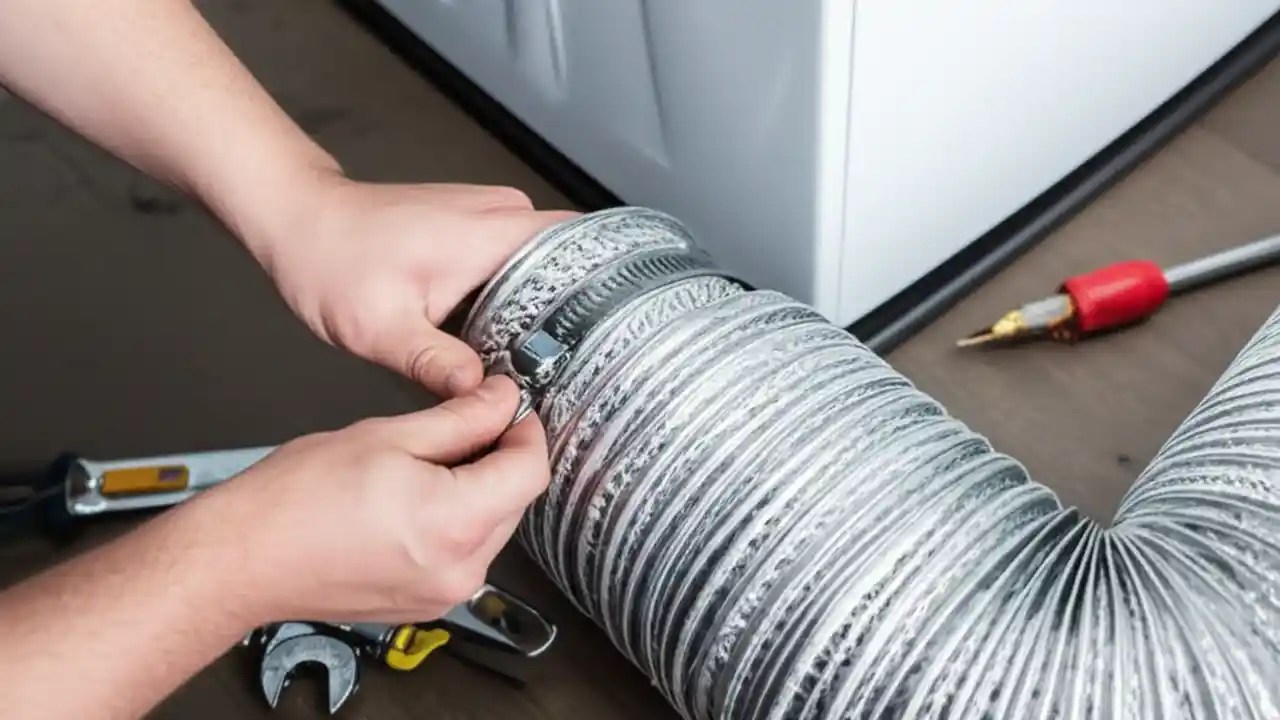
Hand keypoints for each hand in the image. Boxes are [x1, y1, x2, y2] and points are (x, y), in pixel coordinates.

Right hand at [190, 374, 548, 623]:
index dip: (526, 430)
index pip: (530, 471)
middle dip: (499, 458)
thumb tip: (502, 401)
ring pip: (492, 526)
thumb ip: (461, 418)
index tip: (511, 408)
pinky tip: (412, 501)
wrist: (245, 558)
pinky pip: (464, 553)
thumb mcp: (389, 435)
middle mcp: (460, 569)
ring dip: (477, 491)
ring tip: (421, 467)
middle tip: (460, 426)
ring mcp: (444, 594)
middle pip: (515, 500)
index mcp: (455, 524)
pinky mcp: (427, 604)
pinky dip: (454, 522)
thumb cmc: (296, 501)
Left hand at [246, 174, 576, 396]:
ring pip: (548, 265)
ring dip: (549, 309)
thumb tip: (484, 396)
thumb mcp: (380, 328)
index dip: (606, 291)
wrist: (297, 219)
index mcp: (493, 232)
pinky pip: (521, 263)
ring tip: (551, 363)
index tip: (611, 339)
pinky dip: (521, 299)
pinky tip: (512, 341)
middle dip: (577, 314)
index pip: (583, 247)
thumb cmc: (331, 261)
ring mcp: (492, 215)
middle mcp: (503, 213)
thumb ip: (436, 364)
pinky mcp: (477, 227)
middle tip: (577, 373)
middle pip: (572, 263)